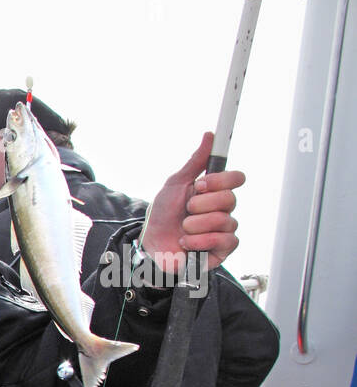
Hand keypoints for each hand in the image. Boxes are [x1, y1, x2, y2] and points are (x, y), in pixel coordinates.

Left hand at [141, 132, 244, 272]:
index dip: (220, 181)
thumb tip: (209, 135)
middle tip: (186, 211)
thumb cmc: (162, 216)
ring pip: (225, 220)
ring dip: (196, 225)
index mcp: (214, 192)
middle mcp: (223, 209)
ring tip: (183, 230)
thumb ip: (194, 162)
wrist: (151, 245)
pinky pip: (225, 241)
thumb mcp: (174, 185)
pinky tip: (187, 243)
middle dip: (201, 205)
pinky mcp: (223, 250)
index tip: (199, 185)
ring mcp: (224, 230)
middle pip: (230, 199)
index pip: (236, 178)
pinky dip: (201, 241)